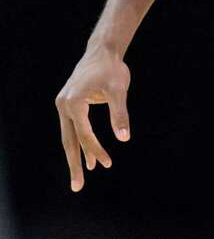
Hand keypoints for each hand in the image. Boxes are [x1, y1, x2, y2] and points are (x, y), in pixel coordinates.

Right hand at [55, 46, 131, 191]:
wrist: (102, 52)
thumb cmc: (112, 70)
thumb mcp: (119, 91)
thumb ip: (120, 114)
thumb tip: (124, 138)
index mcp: (73, 103)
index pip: (84, 134)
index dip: (96, 151)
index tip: (107, 163)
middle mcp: (63, 105)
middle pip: (69, 141)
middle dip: (74, 164)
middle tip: (77, 187)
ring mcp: (63, 105)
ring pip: (70, 137)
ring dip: (77, 156)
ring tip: (80, 179)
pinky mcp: (68, 105)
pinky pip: (74, 129)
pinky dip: (81, 143)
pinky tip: (88, 159)